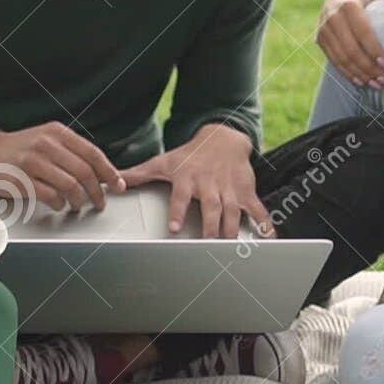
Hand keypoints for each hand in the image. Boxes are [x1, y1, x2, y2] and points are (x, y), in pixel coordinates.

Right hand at [0, 121, 123, 213]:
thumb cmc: (20, 148)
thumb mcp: (47, 139)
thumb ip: (72, 152)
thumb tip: (100, 173)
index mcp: (57, 133)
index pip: (92, 153)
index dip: (109, 172)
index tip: (118, 185)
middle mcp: (47, 144)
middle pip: (84, 172)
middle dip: (97, 191)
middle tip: (100, 202)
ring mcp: (34, 162)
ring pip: (70, 186)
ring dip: (79, 200)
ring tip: (78, 205)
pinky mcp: (22, 180)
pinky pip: (51, 196)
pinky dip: (60, 204)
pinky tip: (60, 205)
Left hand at [119, 123, 270, 238]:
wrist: (222, 137)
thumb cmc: (189, 155)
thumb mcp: (163, 161)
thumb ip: (139, 174)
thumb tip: (115, 183)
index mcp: (187, 178)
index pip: (180, 196)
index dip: (176, 211)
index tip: (172, 227)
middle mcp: (209, 184)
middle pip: (210, 206)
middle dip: (211, 225)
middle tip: (209, 242)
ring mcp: (229, 188)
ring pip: (233, 210)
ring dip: (232, 228)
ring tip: (231, 245)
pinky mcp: (245, 191)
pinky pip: (257, 209)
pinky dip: (264, 224)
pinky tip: (269, 237)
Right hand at [316, 0, 383, 88]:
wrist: (333, 2)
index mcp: (348, 5)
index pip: (362, 31)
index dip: (374, 49)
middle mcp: (332, 18)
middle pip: (351, 49)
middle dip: (369, 67)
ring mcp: (324, 30)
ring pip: (342, 59)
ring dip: (360, 74)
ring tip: (377, 84)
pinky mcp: (320, 41)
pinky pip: (334, 62)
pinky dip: (348, 74)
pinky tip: (362, 82)